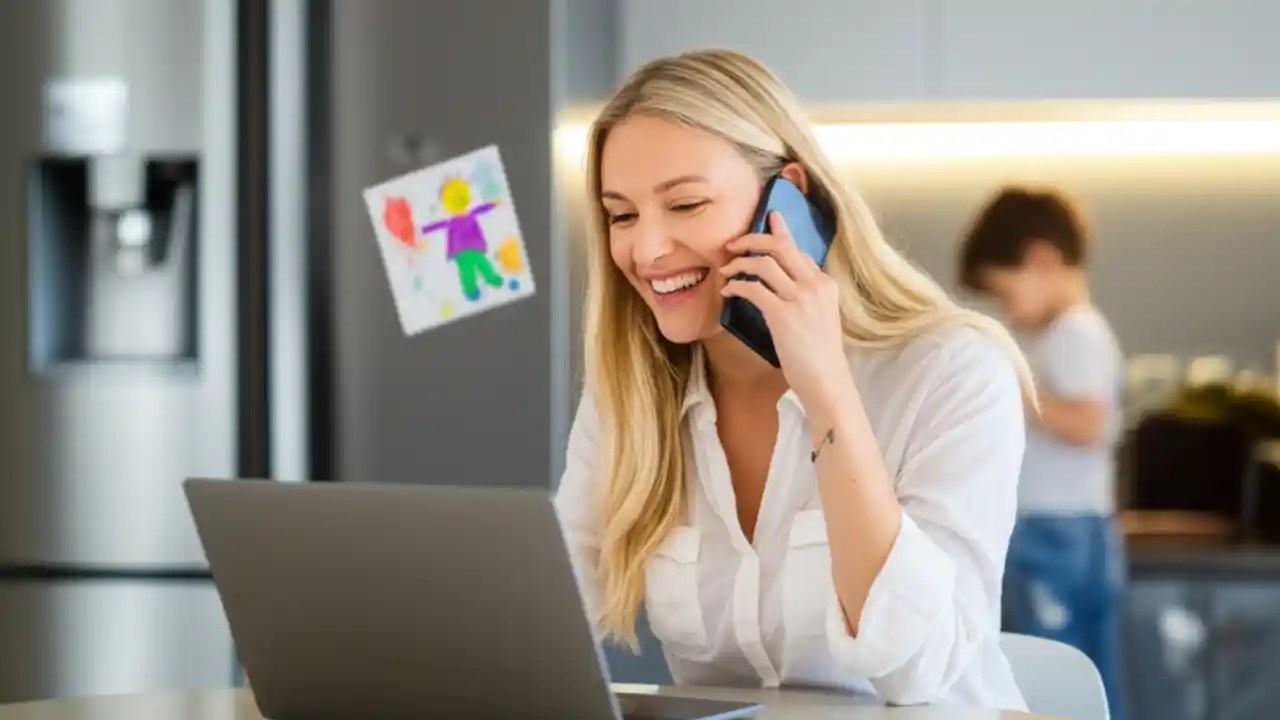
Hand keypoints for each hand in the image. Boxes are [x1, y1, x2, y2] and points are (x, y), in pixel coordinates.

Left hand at [720, 211, 855, 417]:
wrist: (826, 380)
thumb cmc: (819, 354)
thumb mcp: (820, 315)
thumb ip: (806, 295)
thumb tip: (780, 283)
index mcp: (825, 283)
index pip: (798, 249)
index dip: (780, 232)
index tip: (769, 218)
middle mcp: (814, 285)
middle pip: (780, 247)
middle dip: (753, 240)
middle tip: (733, 244)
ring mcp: (800, 299)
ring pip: (764, 263)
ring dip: (739, 264)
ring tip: (726, 271)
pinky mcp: (783, 315)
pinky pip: (753, 289)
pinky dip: (736, 286)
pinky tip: (728, 291)